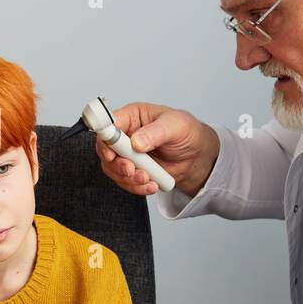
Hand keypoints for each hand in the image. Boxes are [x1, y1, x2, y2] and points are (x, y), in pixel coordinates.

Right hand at [95, 102, 219, 197]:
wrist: (197, 157)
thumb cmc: (187, 132)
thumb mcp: (175, 126)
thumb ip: (155, 132)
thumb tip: (136, 142)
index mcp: (132, 116)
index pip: (109, 124)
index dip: (106, 139)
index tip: (112, 153)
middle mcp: (125, 134)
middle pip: (106, 149)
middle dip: (117, 164)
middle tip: (131, 170)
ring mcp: (127, 154)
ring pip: (113, 169)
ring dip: (128, 178)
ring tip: (147, 179)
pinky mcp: (132, 170)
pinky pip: (124, 181)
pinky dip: (136, 186)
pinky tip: (151, 185)